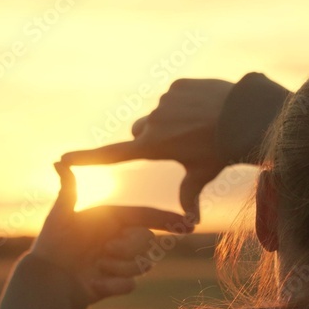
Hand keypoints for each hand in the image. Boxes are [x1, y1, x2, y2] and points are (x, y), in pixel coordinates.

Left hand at [30, 162, 192, 305]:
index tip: (188, 223)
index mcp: (110, 220)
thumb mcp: (62, 214)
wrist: (46, 282)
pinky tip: (94, 284)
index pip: (145, 216)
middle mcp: (116, 240)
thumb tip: (57, 161)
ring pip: (142, 265)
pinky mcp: (114, 285)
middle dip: (129, 247)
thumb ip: (69, 187)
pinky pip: (130, 285)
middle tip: (105, 251)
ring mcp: (116, 264)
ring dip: (120, 267)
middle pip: (146, 241)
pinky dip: (113, 285)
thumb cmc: (52, 244)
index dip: (167, 220)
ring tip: (97, 267)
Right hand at [60, 79, 232, 223]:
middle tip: (180, 143)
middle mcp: (152, 124)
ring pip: (160, 114)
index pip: (111, 156)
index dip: (85, 159)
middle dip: (152, 137)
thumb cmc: (222, 152)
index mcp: (153, 147)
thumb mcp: (203, 174)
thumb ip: (190, 195)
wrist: (246, 116)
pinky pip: (175, 96)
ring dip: (172, 119)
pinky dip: (185, 103)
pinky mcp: (177, 86)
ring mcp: (164, 102)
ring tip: (201, 125)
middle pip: (140, 133)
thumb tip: (191, 222)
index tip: (62, 159)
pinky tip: (206, 108)